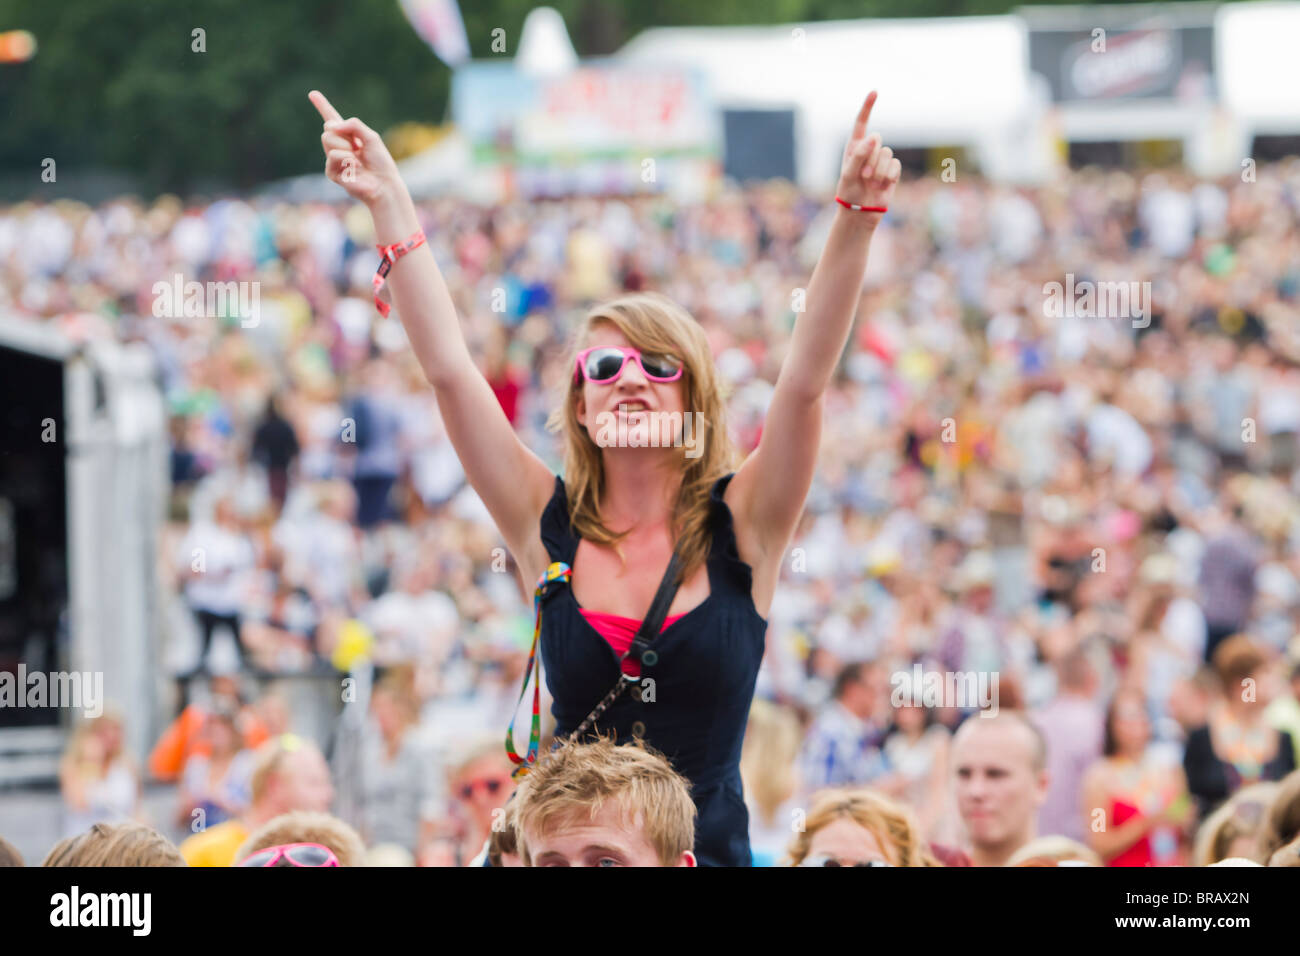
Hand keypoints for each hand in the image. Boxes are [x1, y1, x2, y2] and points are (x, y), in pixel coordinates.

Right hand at [309, 90, 401, 205]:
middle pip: (327, 129)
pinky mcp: (331, 172)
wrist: (383, 183)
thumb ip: (353, 124)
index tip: (313, 93)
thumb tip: (331, 126)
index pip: (332, 119)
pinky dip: (346, 160)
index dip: (322, 106)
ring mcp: (333, 159)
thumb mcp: (371, 136)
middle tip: (357, 149)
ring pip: (327, 139)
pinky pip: (333, 155)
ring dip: (346, 148)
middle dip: (343, 135)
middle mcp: (338, 146)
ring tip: (357, 161)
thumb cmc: (380, 162)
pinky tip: (355, 169)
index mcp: (348, 136)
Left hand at [836, 91, 900, 217]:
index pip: (861, 123)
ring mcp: (881, 160)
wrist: (860, 212)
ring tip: (871, 183)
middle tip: (863, 176)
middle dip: (870, 158)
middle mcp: (869, 150)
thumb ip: (859, 155)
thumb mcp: (848, 174)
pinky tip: (882, 185)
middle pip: (877, 139)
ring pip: (887, 153)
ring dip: (878, 170)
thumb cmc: (849, 193)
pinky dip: (888, 176)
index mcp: (854, 147)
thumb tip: (874, 137)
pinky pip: (895, 166)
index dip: (868, 107)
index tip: (875, 92)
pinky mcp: (892, 171)